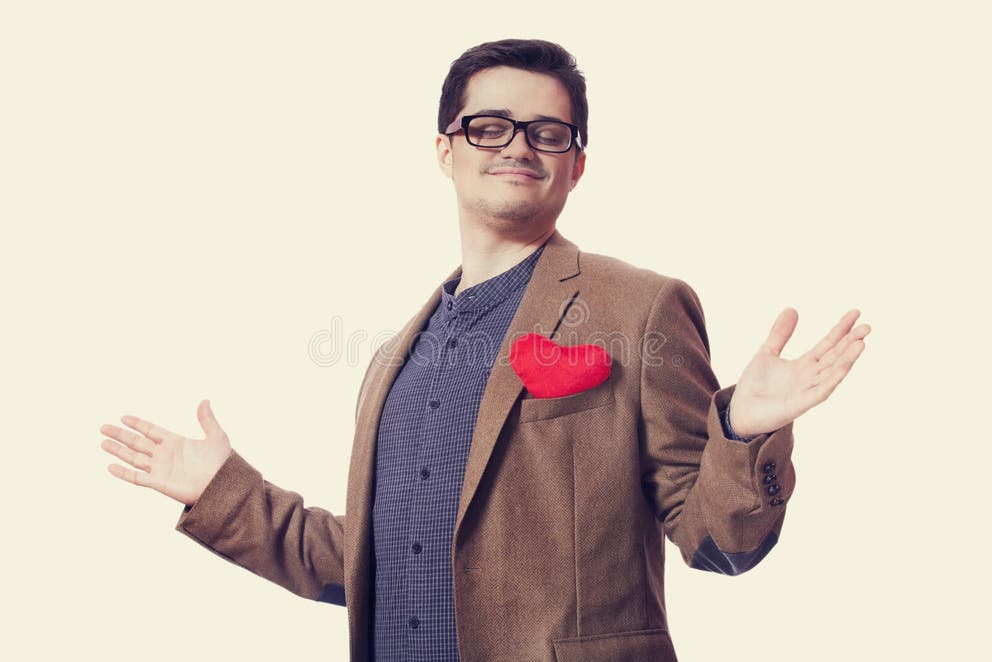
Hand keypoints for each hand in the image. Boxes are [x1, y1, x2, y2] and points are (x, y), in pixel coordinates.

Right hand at [100, 399, 232, 505]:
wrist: (222, 487)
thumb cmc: (222, 464)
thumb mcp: (216, 437)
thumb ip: (208, 420)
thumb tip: (204, 400)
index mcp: (176, 442)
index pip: (151, 430)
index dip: (138, 424)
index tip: (123, 417)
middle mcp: (165, 455)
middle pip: (137, 442)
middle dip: (120, 435)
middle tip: (103, 427)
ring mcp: (160, 469)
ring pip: (133, 457)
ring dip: (118, 450)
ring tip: (103, 442)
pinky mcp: (159, 483)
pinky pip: (137, 477)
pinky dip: (123, 472)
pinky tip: (110, 466)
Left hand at [728, 309, 869, 436]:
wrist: (740, 411)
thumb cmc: (754, 386)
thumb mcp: (767, 353)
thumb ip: (780, 334)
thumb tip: (793, 308)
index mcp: (804, 365)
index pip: (828, 344)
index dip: (841, 329)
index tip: (856, 313)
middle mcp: (810, 377)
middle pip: (835, 356)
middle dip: (850, 342)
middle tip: (867, 327)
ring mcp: (807, 391)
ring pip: (832, 372)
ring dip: (847, 359)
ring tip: (861, 343)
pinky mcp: (800, 404)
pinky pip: (820, 391)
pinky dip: (831, 379)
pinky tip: (842, 368)